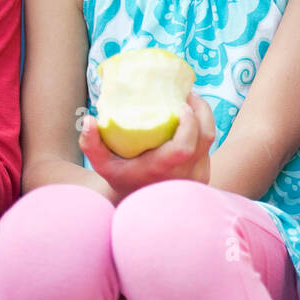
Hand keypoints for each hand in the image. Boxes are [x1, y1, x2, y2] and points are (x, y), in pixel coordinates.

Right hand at [79, 91, 215, 201]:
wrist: (140, 206)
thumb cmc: (121, 179)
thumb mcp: (103, 165)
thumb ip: (91, 144)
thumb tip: (89, 119)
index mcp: (162, 170)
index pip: (185, 147)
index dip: (189, 123)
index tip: (181, 104)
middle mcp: (185, 175)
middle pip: (206, 137)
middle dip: (201, 110)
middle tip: (188, 93)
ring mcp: (198, 175)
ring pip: (210, 139)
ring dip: (203, 117)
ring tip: (190, 101)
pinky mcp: (204, 174)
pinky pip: (208, 146)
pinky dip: (202, 129)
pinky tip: (192, 118)